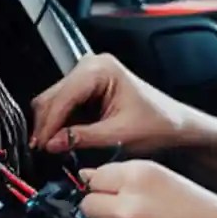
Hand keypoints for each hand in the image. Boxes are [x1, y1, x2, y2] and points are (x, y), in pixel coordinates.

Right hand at [30, 54, 202, 155]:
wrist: (175, 125)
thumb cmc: (158, 124)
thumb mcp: (119, 135)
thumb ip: (82, 138)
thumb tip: (51, 143)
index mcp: (101, 69)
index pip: (64, 96)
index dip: (49, 123)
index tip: (40, 146)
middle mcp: (91, 66)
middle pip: (53, 96)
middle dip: (46, 125)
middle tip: (41, 151)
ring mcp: (88, 76)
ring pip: (54, 101)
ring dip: (51, 126)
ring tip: (50, 149)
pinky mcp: (87, 89)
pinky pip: (64, 106)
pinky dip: (60, 125)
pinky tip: (60, 141)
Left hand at [79, 160, 216, 217]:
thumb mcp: (175, 181)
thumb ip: (132, 179)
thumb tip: (89, 179)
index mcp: (142, 178)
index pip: (94, 177)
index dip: (104, 185)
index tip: (114, 191)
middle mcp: (130, 209)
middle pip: (88, 206)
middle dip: (103, 209)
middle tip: (129, 214)